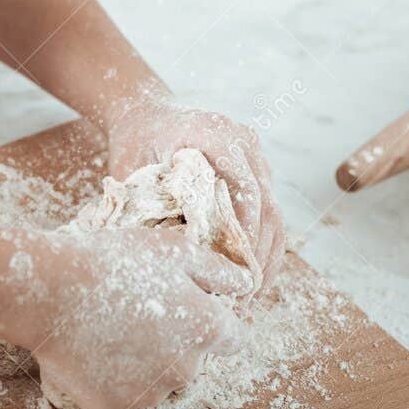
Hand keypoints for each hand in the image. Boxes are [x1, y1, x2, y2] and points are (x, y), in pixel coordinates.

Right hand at [25, 228, 247, 408]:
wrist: (52, 291)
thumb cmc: (115, 262)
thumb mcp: (174, 249)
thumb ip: (219, 271)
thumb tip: (248, 285)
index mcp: (206, 330)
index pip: (234, 338)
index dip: (213, 320)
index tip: (188, 307)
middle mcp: (186, 370)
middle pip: (192, 361)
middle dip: (175, 342)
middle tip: (139, 310)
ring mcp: (149, 394)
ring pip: (158, 381)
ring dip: (144, 362)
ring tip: (111, 327)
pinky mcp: (114, 408)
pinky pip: (123, 394)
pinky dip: (112, 378)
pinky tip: (93, 349)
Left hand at [102, 97, 284, 288]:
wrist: (145, 112)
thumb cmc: (135, 141)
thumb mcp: (134, 167)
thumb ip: (151, 199)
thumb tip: (173, 252)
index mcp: (215, 133)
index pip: (245, 187)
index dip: (245, 232)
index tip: (237, 270)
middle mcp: (243, 142)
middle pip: (267, 205)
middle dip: (258, 255)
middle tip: (245, 295)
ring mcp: (254, 156)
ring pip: (274, 213)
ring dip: (266, 257)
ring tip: (251, 296)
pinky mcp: (255, 172)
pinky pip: (268, 213)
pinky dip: (263, 246)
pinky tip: (252, 277)